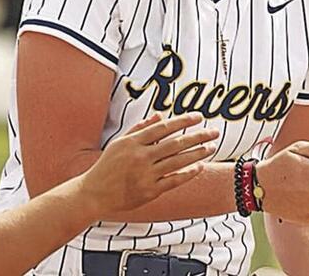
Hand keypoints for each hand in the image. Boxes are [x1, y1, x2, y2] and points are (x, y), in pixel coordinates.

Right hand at [79, 113, 217, 215]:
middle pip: (175, 143)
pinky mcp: (149, 191)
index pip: (163, 128)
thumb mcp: (120, 143)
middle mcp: (141, 157)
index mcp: (133, 142)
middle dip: (197, 136)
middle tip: (214, 132)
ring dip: (197, 154)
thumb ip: (140, 128)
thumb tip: (160, 115)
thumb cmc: (108, 165)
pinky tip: (200, 167)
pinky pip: (174, 180)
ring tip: (211, 147)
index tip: (198, 117)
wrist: (94, 193)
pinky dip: (188, 174)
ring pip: (177, 161)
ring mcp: (145, 175)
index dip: (182, 121)